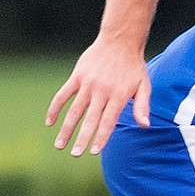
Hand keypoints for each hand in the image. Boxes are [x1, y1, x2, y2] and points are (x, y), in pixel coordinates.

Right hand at [46, 36, 151, 156]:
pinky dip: (55, 108)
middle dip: (81, 138)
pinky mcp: (77, 76)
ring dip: (66, 129)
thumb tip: (145, 126)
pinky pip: (62, 95)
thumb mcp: (144, 86)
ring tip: (59, 145)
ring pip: (74, 111)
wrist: (120, 41)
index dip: (100, 137)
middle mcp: (101, 92)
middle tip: (75, 154)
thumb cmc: (134, 66)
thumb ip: (142, 106)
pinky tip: (50, 122)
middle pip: (90, 119)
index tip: (93, 151)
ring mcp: (87, 84)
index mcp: (118, 96)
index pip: (107, 121)